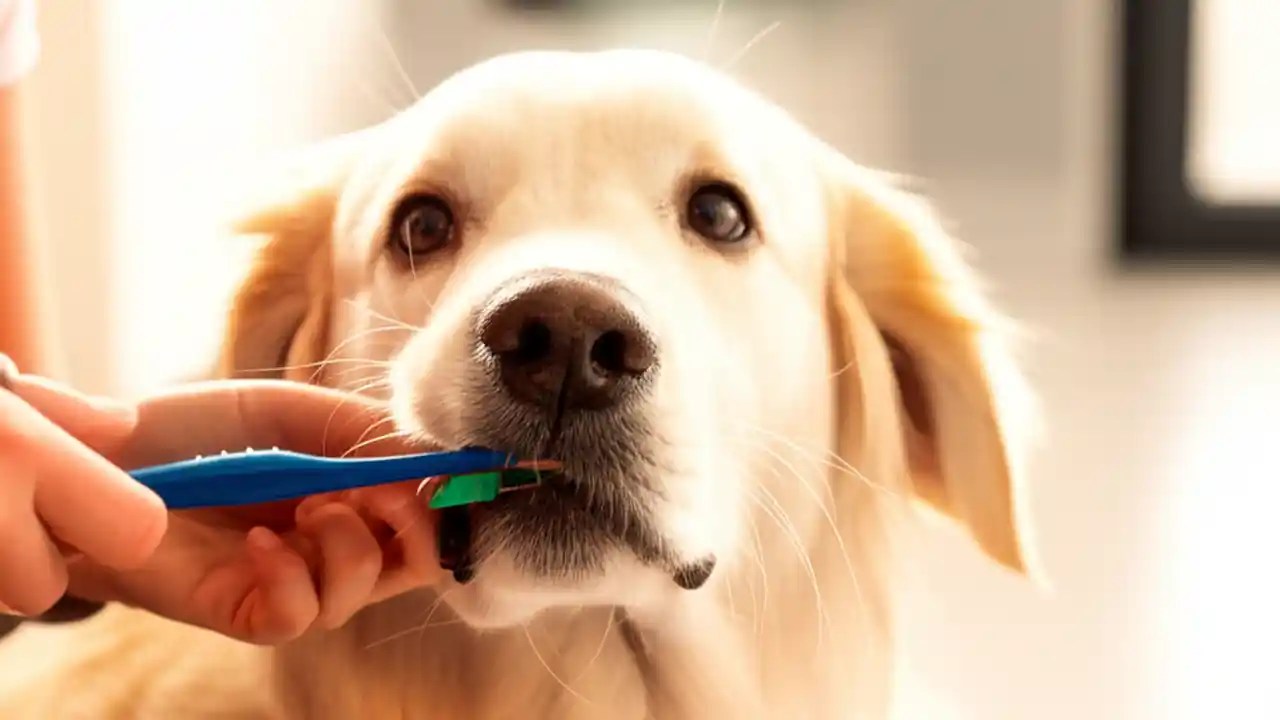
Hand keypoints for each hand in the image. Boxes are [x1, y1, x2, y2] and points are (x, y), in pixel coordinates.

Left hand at [0, 359, 447, 643]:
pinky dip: (294, 578)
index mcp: (352, 491)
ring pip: (360, 592)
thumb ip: (359, 430)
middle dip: (420, 529)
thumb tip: (432, 455)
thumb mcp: (289, 410)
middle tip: (388, 494)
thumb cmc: (195, 429)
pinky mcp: (243, 608)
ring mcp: (291, 579)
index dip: (456, 501)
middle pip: (417, 562)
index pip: (429, 512)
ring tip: (307, 509)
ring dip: (351, 546)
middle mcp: (331, 541)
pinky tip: (260, 541)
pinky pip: (298, 617)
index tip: (467, 476)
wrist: (104, 456)